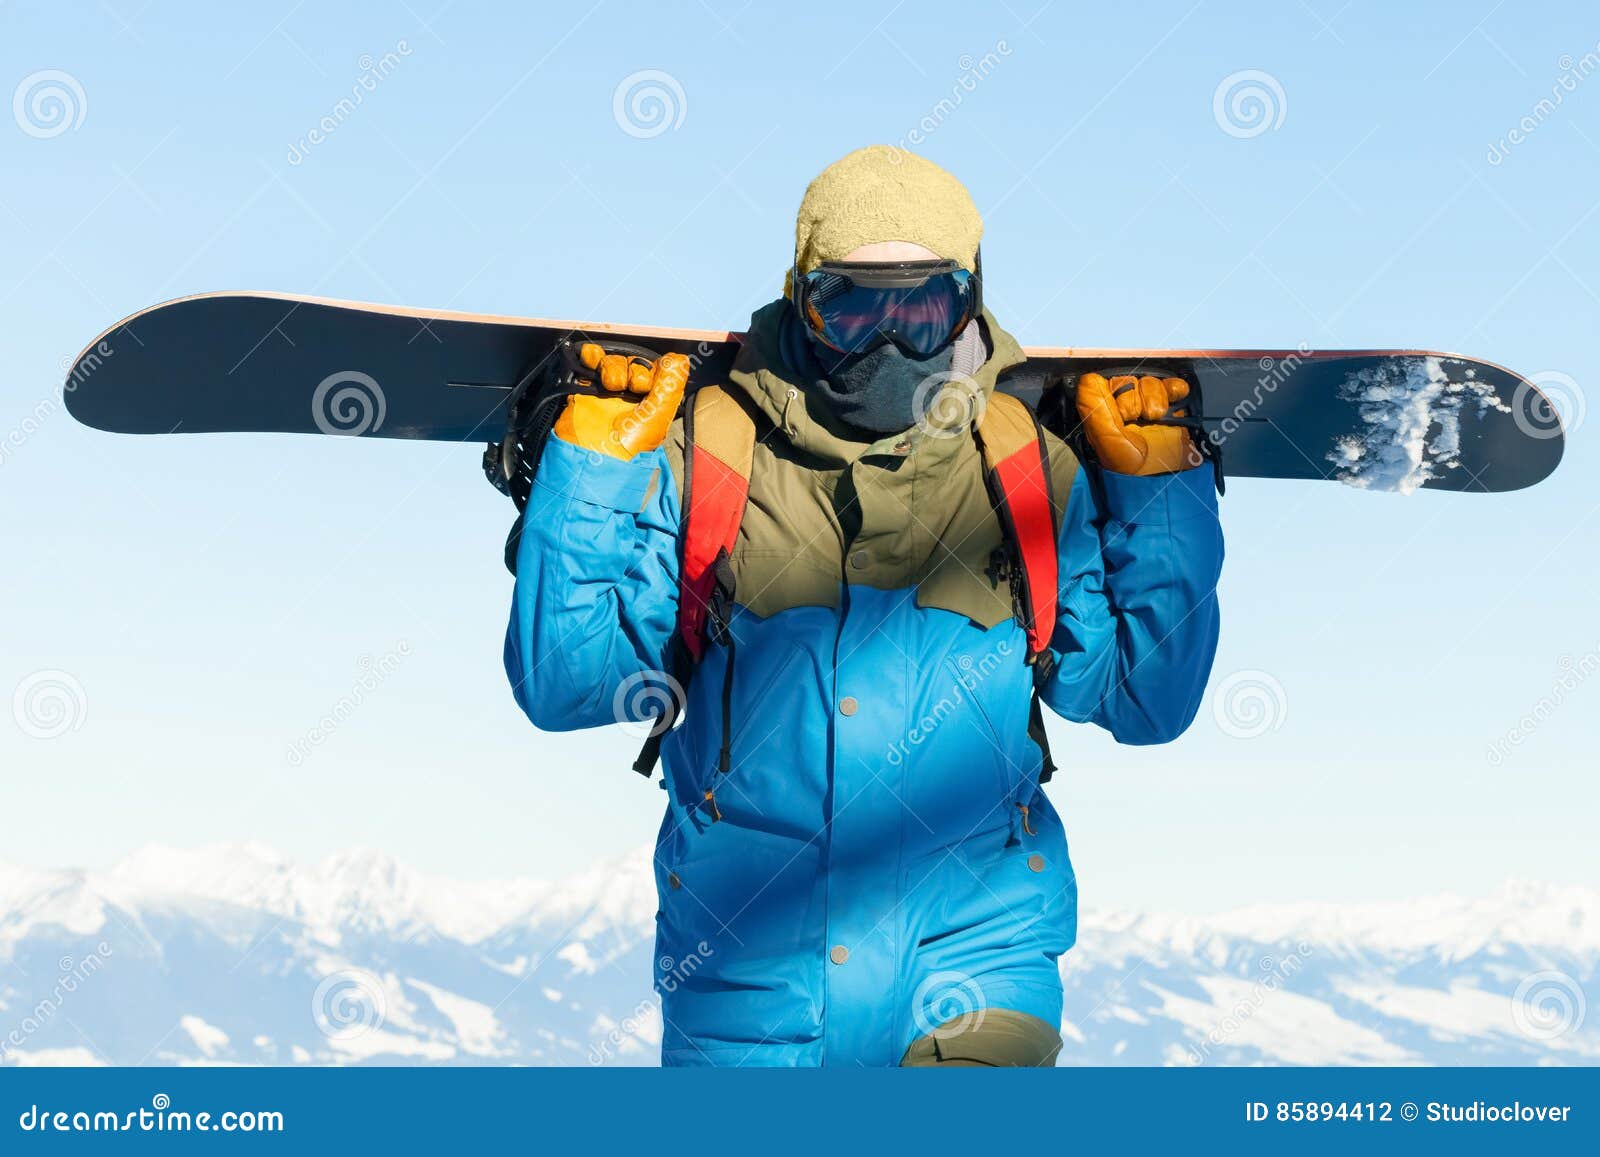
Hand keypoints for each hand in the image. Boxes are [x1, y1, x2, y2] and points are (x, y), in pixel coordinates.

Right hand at [553, 344, 689, 459]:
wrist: (588, 458)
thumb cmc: (626, 448)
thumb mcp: (655, 418)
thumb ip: (670, 387)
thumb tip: (681, 358)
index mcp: (652, 402)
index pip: (659, 370)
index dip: (657, 369)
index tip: (651, 383)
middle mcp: (632, 395)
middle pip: (636, 363)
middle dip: (635, 370)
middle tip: (632, 387)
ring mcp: (608, 390)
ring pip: (614, 361)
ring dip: (614, 366)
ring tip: (611, 385)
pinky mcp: (585, 388)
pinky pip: (590, 362)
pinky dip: (592, 355)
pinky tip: (592, 358)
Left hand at [1075, 372, 1203, 475]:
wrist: (1163, 479)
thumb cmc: (1129, 466)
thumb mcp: (1105, 437)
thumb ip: (1093, 407)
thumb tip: (1088, 379)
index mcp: (1106, 412)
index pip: (1110, 383)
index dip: (1117, 391)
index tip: (1124, 412)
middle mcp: (1127, 408)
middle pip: (1132, 380)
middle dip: (1136, 397)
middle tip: (1139, 417)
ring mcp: (1150, 408)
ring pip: (1152, 382)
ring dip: (1155, 396)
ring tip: (1157, 416)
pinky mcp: (1173, 410)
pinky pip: (1174, 386)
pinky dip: (1175, 387)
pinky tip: (1176, 395)